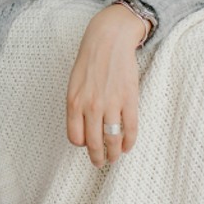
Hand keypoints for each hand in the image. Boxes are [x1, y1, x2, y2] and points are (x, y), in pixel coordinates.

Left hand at [65, 4, 146, 166]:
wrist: (108, 41)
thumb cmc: (89, 63)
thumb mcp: (73, 85)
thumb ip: (76, 107)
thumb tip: (83, 131)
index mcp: (74, 103)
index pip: (75, 137)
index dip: (81, 144)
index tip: (86, 146)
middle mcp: (91, 106)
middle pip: (93, 143)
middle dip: (97, 157)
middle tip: (99, 163)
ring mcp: (111, 104)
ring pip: (112, 140)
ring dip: (113, 154)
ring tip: (114, 158)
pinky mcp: (129, 100)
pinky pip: (130, 129)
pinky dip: (129, 142)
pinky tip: (127, 147)